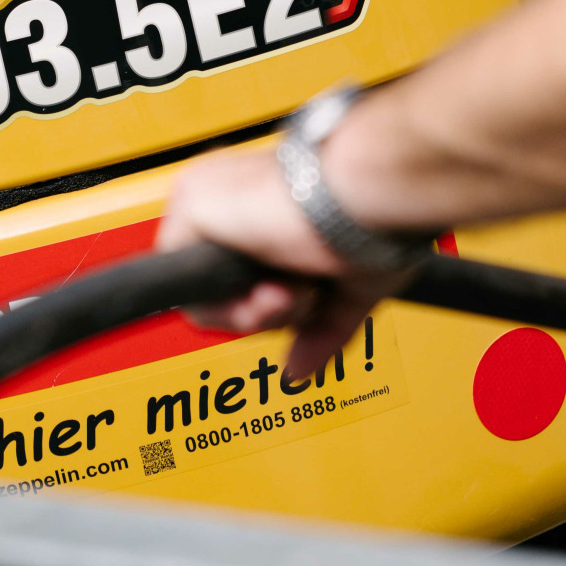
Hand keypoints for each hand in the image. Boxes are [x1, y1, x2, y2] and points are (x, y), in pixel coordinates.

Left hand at [156, 146, 405, 376]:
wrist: (368, 194)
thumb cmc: (374, 216)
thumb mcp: (347, 285)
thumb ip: (321, 329)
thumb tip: (300, 370)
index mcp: (262, 203)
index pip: (244, 277)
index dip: (281, 306)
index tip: (313, 302)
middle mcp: (230, 196)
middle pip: (225, 291)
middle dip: (270, 312)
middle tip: (303, 298)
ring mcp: (209, 200)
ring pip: (209, 298)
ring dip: (258, 314)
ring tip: (293, 291)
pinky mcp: (191, 207)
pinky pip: (192, 293)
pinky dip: (234, 310)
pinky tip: (273, 289)